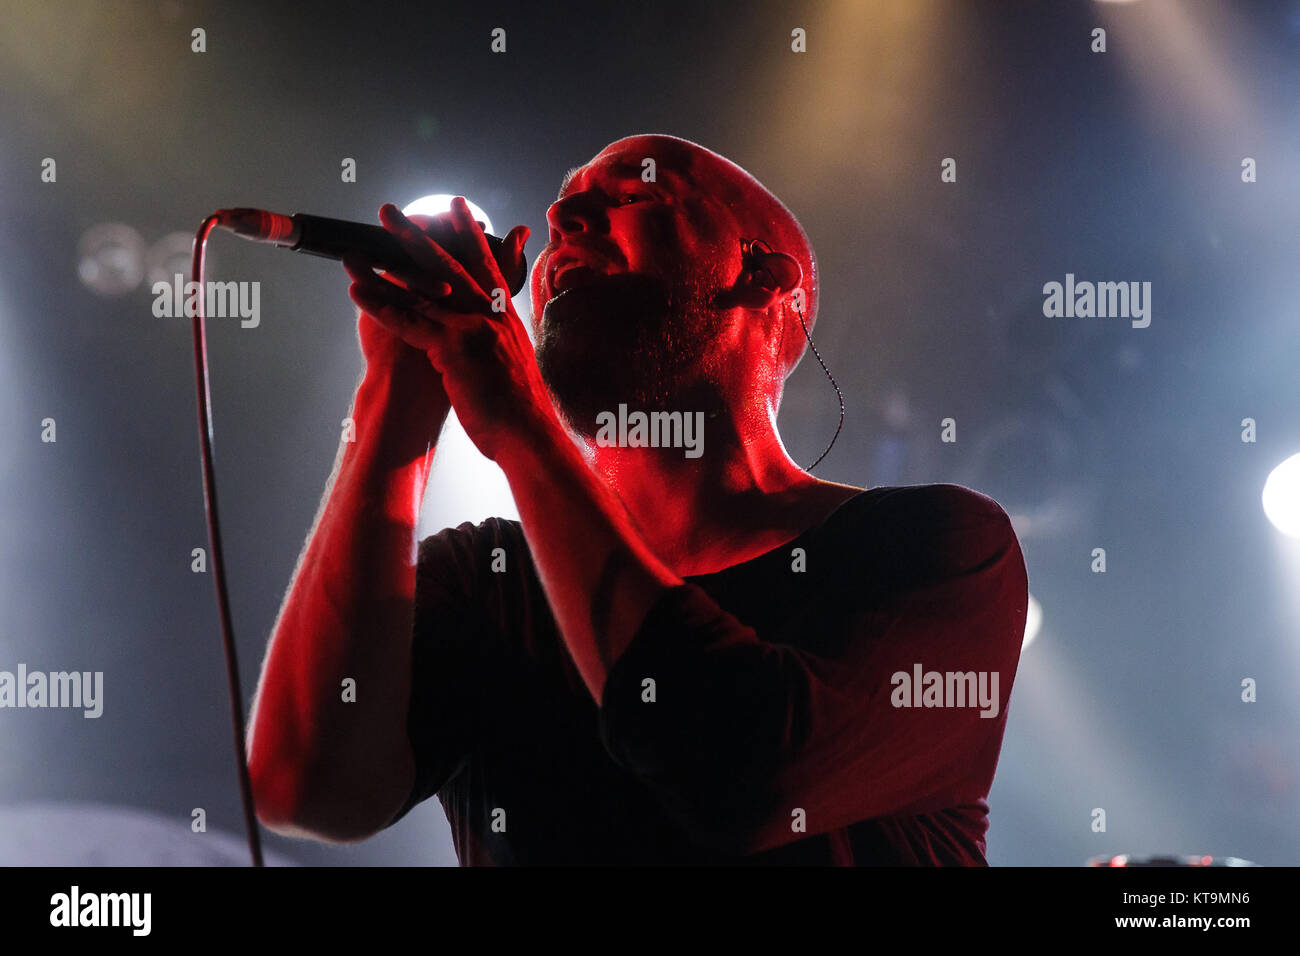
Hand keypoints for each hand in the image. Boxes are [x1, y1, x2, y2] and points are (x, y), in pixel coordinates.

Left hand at [344, 198, 552, 461]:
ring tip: (357, 247)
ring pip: (421, 288)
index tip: (455, 206)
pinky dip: (381, 306)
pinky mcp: (453, 350)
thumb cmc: (522, 406)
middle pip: (447, 264)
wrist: (529, 432)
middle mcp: (489, 313)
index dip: (468, 234)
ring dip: (384, 265)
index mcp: (505, 315)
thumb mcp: (518, 360)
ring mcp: (471, 328)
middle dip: (415, 235)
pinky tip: (357, 291)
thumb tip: (500, 333)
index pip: (484, 263)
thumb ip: (504, 336)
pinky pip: (409, 323)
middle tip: (389, 211)